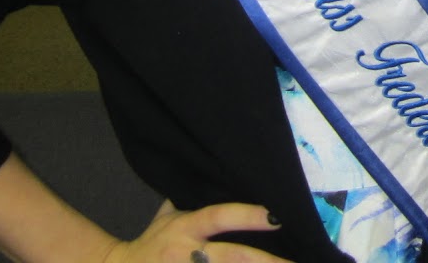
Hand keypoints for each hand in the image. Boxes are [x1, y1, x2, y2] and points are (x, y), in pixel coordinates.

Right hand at [101, 200, 289, 262]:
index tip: (276, 217)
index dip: (247, 216)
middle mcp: (188, 253)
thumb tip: (221, 173)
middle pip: (232, 257)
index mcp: (186, 227)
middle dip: (265, 262)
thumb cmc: (151, 242)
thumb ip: (192, 198)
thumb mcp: (167, 215)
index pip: (220, 216)